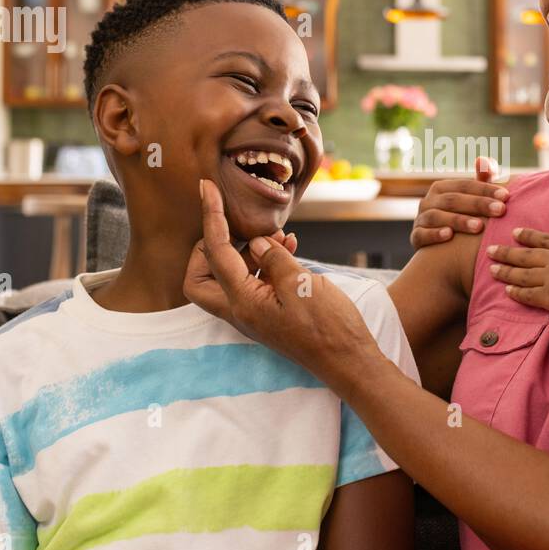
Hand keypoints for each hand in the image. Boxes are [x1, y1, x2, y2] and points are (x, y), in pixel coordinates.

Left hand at [184, 179, 378, 386]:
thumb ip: (273, 258)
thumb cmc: (328, 327)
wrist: (348, 360)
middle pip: (200, 277)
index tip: (207, 189)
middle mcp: (240, 312)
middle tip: (236, 228)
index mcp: (242, 303)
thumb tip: (256, 243)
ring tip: (280, 236)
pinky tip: (289, 249)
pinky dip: (263, 264)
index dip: (210, 217)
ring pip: (227, 279)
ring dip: (245, 252)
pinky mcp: (268, 315)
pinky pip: (252, 284)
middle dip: (210, 247)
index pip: (215, 253)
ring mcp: (253, 315)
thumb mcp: (301, 283)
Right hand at [410, 156, 508, 247]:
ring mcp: (420, 219)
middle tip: (500, 210)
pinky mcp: (415, 237)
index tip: (506, 196)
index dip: (486, 189)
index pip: (465, 185)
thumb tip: (485, 159)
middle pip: (453, 199)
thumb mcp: (468, 200)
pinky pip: (422, 234)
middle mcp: (428, 201)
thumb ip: (480, 181)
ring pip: (437, 216)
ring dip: (459, 220)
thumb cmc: (458, 218)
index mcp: (441, 188)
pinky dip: (435, 234)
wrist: (435, 248)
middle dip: (478, 204)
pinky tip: (449, 236)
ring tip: (479, 227)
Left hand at [488, 206, 548, 313]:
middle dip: (507, 253)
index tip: (515, 233)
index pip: (545, 240)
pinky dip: (517, 293)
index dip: (529, 236)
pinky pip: (529, 295)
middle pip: (526, 256)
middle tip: (490, 250)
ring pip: (522, 275)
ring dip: (506, 271)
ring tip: (491, 270)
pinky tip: (507, 291)